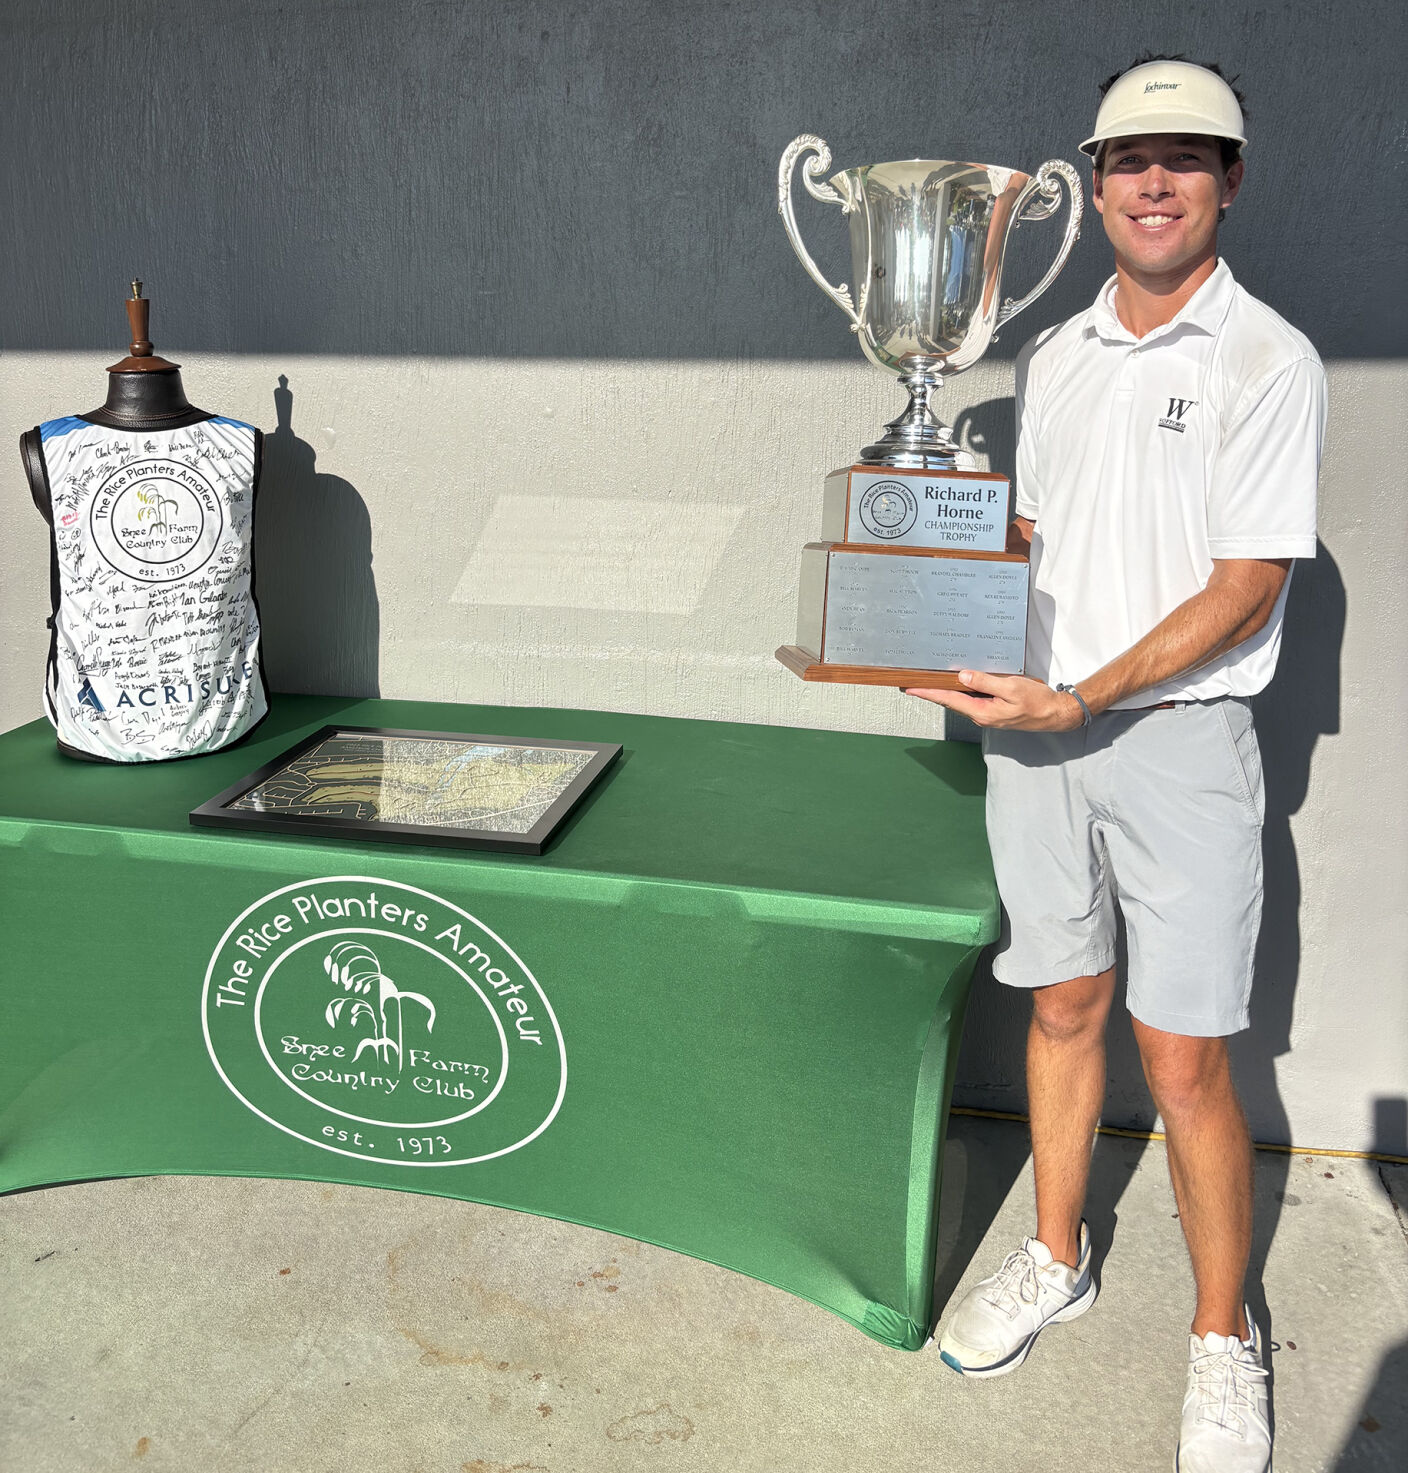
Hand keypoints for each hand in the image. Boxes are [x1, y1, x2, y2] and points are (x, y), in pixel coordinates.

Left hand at [905, 670, 1085, 730]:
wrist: (1055, 714)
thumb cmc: (1037, 703)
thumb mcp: (1011, 688)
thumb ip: (986, 682)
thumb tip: (963, 676)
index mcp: (982, 712)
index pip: (948, 699)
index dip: (928, 693)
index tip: (910, 688)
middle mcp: (981, 715)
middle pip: (950, 701)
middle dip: (931, 692)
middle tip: (913, 683)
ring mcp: (987, 714)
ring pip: (961, 700)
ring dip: (945, 691)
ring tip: (929, 680)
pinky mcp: (993, 710)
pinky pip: (973, 699)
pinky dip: (962, 690)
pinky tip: (958, 681)